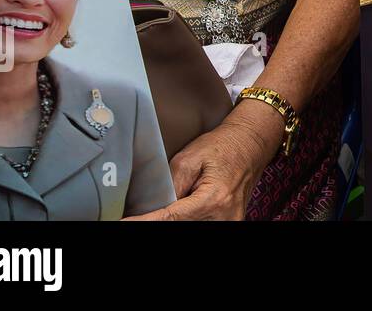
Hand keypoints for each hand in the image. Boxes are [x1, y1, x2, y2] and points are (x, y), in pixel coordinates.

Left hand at [124, 118, 276, 220]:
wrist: (251, 144)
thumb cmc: (221, 146)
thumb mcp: (189, 158)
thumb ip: (170, 186)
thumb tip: (150, 209)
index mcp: (213, 200)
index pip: (168, 219)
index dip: (141, 224)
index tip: (121, 223)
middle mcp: (223, 218)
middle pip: (179, 228)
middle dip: (155, 222)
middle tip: (133, 217)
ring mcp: (229, 224)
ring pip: (189, 228)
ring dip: (170, 221)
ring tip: (152, 213)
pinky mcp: (229, 224)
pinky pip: (200, 226)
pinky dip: (184, 221)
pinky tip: (173, 215)